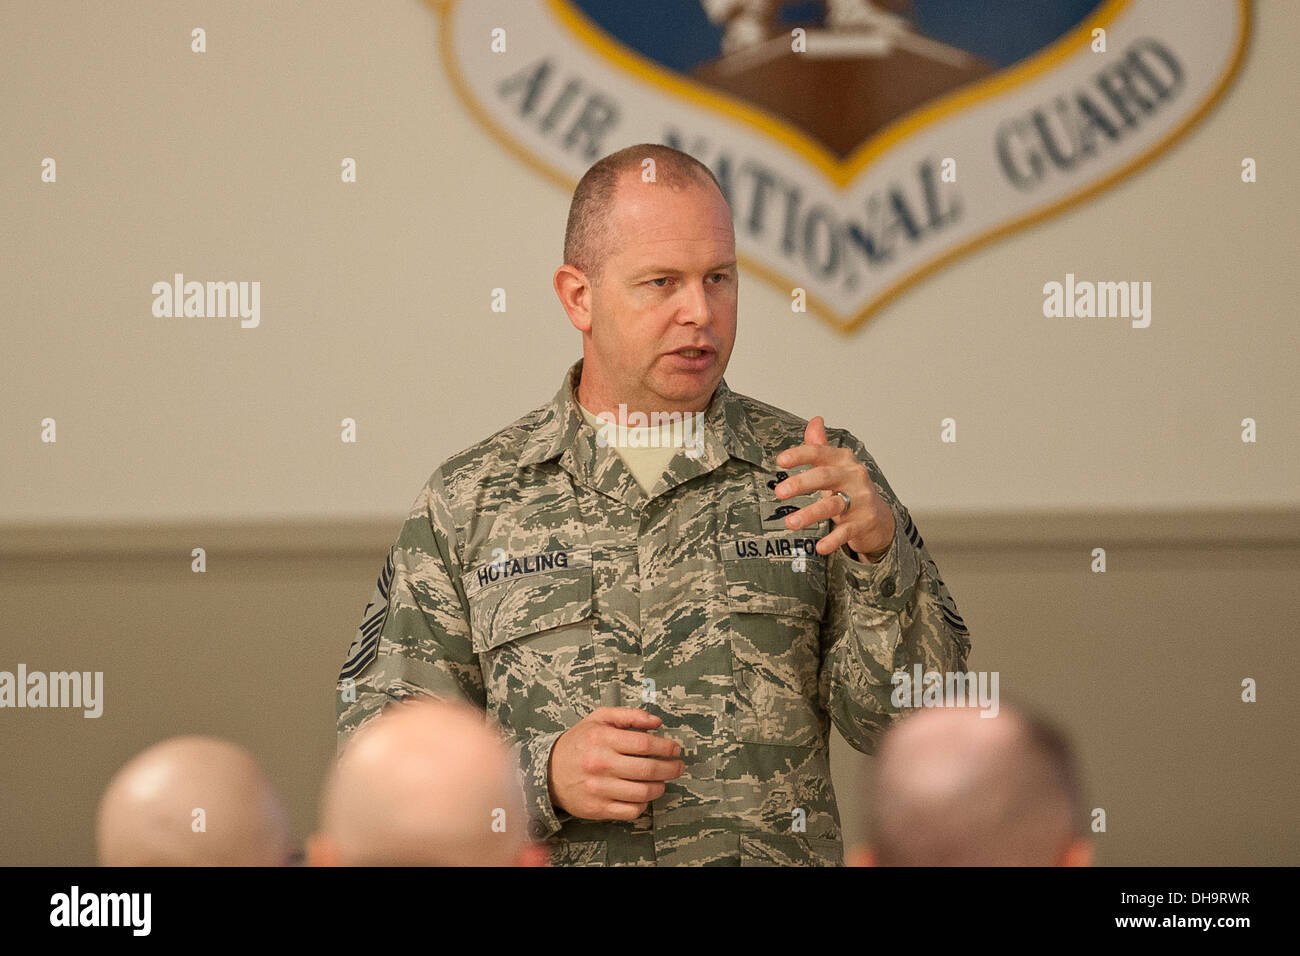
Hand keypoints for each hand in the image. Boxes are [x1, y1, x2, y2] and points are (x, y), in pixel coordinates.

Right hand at [547, 707, 684, 820]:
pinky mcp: (598, 808)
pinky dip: (643, 804)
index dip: (666, 747)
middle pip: (648, 769)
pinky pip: (631, 810)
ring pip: (643, 792)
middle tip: (678, 766)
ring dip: (660, 787)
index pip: (645, 744)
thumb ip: (629, 715)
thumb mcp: (599, 718)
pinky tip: (643, 794)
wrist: (547, 770)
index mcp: (602, 738)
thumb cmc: (579, 742)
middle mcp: (600, 764)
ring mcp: (599, 788)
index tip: (675, 749)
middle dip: (671, 768)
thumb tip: (657, 721)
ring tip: (663, 781)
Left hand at [774, 416, 895, 560]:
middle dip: (801, 483)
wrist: (878, 518)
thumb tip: (815, 420)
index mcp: (843, 460)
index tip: (781, 460)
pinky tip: (820, 547)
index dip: (800, 455)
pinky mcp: (864, 522)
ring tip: (790, 523)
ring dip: (810, 514)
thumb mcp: (835, 466)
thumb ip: (820, 446)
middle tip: (779, 492)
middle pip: (825, 477)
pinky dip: (832, 540)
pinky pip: (846, 531)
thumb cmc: (850, 489)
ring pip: (833, 505)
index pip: (820, 453)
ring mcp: (861, 500)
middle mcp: (854, 477)